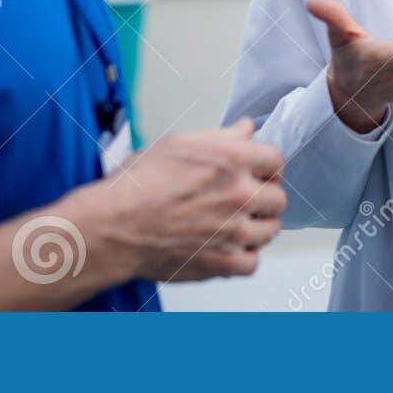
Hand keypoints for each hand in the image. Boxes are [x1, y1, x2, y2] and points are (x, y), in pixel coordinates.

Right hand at [74, 119, 286, 282]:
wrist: (114, 227)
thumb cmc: (137, 186)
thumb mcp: (178, 144)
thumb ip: (220, 137)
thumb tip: (245, 130)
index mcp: (231, 160)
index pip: (275, 159)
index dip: (266, 165)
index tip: (260, 171)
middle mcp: (238, 195)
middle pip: (278, 197)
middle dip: (264, 195)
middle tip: (248, 197)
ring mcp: (233, 231)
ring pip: (271, 229)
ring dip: (259, 225)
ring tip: (239, 222)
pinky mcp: (223, 262)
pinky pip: (253, 262)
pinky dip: (245, 256)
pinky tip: (230, 247)